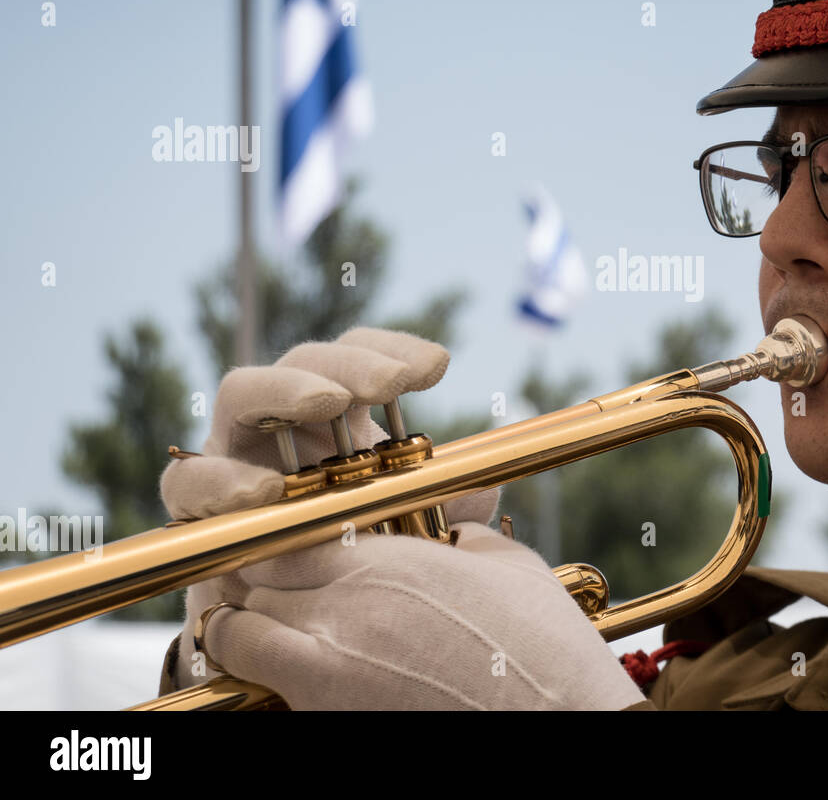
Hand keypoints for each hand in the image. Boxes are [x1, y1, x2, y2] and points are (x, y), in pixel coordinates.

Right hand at [159, 328, 498, 690]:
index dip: (393, 350)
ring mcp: (233, 453)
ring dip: (283, 392)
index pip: (360, 357)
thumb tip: (480, 498)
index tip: (437, 367)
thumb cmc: (350, 566)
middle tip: (387, 382)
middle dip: (346, 363)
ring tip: (324, 403)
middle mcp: (282, 423)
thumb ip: (442, 511)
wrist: (286, 634)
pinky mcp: (194, 506)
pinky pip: (189, 480)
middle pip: (305, 362)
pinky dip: (222, 479)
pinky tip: (263, 491)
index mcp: (337, 417)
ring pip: (240, 394)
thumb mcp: (405, 534)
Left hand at [197, 523, 646, 709]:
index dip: (282, 547)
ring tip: (271, 641)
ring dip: (247, 635)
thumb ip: (467, 539)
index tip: (293, 556)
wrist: (562, 727)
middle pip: (251, 584)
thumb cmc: (548, 655)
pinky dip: (266, 682)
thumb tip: (455, 536)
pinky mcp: (325, 721)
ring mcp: (325, 674)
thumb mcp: (512, 571)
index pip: (285, 536)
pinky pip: (264, 690)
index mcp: (386, 563)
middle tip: (275, 597)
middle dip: (257, 589)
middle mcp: (342, 613)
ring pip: (238, 638)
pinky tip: (300, 684)